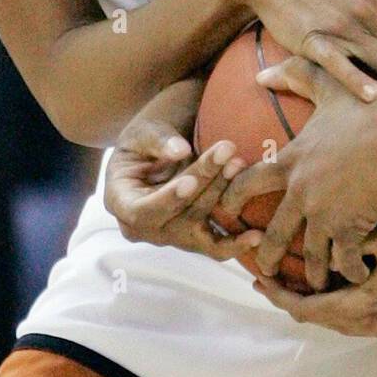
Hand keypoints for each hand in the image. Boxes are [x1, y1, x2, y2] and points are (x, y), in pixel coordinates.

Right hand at [104, 110, 262, 262]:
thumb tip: (179, 151)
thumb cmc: (146, 137)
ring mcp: (168, 234)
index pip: (141, 210)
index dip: (166, 199)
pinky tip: (256, 237)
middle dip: (204, 184)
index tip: (190, 181)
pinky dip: (234, 243)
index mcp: (120, 201)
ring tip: (240, 166)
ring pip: (197, 225)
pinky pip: (212, 246)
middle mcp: (141, 226)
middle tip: (229, 153)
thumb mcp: (145, 130)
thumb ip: (159, 140)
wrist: (160, 147)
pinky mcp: (192, 235)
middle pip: (175, 215)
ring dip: (221, 197)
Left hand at [217, 56, 376, 284]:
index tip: (224, 212)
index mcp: (293, 159)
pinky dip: (349, 270)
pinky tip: (356, 275)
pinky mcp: (352, 225)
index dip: (232, 198)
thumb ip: (295, 76)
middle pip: (275, 233)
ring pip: (309, 254)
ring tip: (315, 283)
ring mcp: (326, 211)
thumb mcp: (328, 85)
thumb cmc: (370, 103)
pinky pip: (344, 259)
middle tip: (264, 269)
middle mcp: (302, 190)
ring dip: (312, 272)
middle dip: (267, 255)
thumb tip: (262, 72)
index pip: (248, 182)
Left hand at [250, 215, 376, 342]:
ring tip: (300, 275)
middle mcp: (376, 325)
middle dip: (293, 296)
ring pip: (342, 319)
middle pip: (321, 318)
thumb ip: (349, 242)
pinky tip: (341, 279)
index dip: (279, 292)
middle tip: (271, 274)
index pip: (307, 307)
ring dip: (319, 300)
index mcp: (365, 305)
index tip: (258, 276)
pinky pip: (363, 317)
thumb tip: (321, 243)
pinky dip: (344, 301)